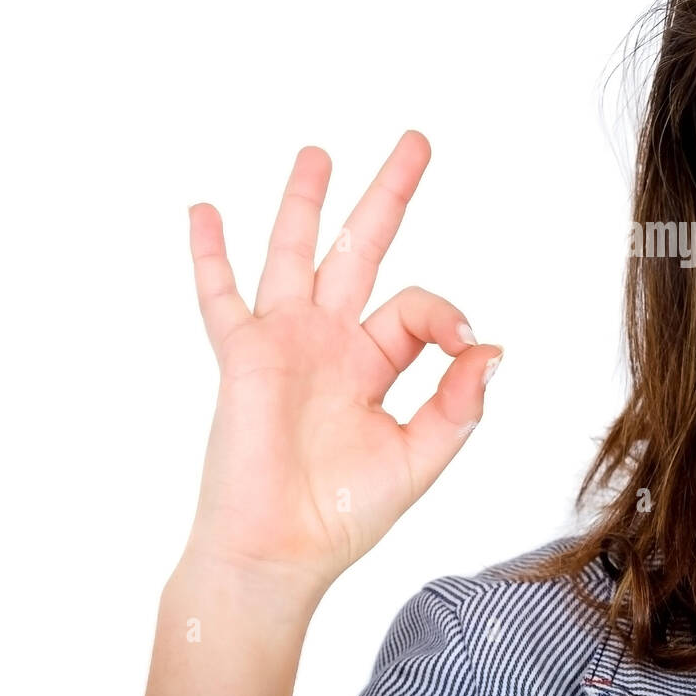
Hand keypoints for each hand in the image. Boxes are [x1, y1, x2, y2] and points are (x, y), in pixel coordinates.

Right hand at [181, 130, 500, 596]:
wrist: (277, 553)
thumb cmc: (343, 513)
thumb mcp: (420, 457)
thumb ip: (458, 403)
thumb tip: (492, 349)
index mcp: (375, 362)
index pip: (417, 306)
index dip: (445, 314)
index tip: (463, 343)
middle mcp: (332, 341)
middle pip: (362, 249)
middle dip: (388, 195)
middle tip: (416, 142)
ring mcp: (285, 342)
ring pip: (295, 254)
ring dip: (305, 203)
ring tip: (318, 153)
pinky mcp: (243, 357)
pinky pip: (220, 297)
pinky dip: (210, 256)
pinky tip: (203, 212)